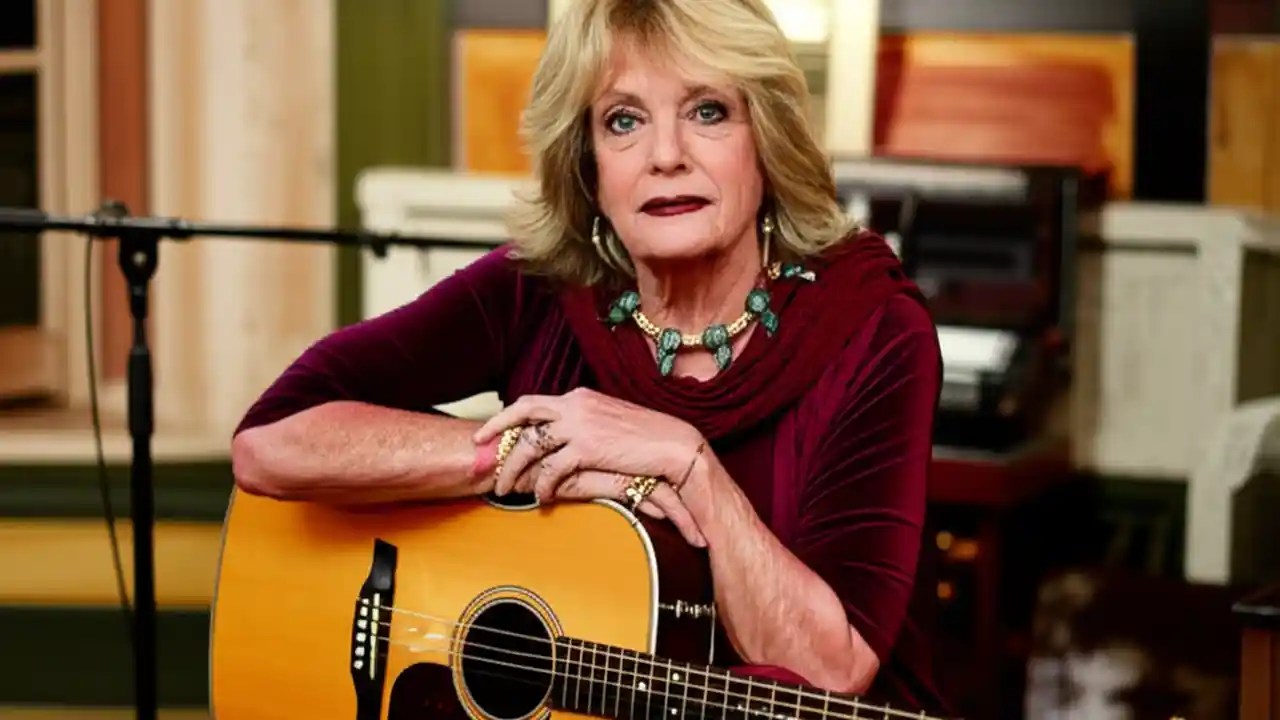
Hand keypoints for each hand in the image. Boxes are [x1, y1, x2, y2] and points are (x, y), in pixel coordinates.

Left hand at [473, 388, 706, 543]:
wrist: (675, 445)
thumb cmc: (648, 437)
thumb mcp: (611, 421)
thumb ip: (587, 423)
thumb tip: (569, 436)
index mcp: (580, 397)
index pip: (536, 402)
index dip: (511, 416)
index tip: (493, 430)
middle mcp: (576, 405)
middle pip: (523, 411)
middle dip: (496, 427)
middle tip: (478, 446)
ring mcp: (580, 424)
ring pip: (531, 444)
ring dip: (514, 468)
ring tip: (505, 488)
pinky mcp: (587, 447)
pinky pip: (553, 468)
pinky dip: (543, 485)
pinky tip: (543, 497)